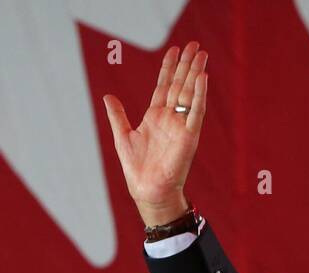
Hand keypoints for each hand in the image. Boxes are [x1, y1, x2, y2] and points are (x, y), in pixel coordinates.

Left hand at [102, 42, 208, 226]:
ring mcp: (180, 126)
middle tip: (194, 45)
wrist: (148, 191)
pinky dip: (199, 95)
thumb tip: (107, 96)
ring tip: (201, 54)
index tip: (174, 50)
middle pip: (179, 85)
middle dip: (186, 64)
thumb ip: (117, 115)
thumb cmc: (137, 169)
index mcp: (155, 117)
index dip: (169, 68)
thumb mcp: (122, 136)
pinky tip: (202, 78)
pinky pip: (196, 112)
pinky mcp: (189, 137)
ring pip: (189, 94)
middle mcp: (170, 119)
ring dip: (195, 74)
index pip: (164, 86)